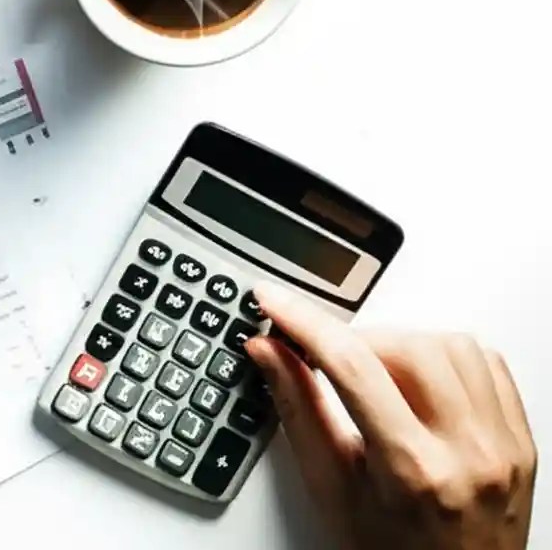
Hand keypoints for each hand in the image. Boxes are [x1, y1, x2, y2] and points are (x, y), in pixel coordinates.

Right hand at [246, 283, 536, 549]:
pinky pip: (488, 363)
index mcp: (412, 470)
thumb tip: (270, 352)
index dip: (305, 322)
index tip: (275, 301)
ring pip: (451, 345)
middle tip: (326, 360)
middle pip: (405, 346)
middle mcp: (468, 452)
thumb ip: (299, 411)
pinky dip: (447, 356)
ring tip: (375, 376)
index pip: (351, 366)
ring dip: (401, 344)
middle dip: (355, 341)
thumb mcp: (331, 489)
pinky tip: (419, 379)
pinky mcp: (521, 437)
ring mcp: (503, 444)